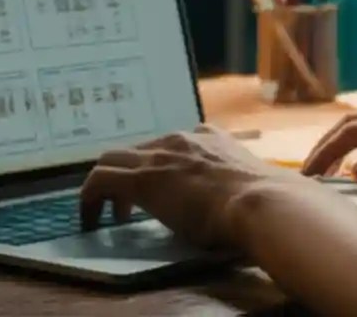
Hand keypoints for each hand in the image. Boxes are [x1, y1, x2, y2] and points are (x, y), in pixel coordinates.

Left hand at [79, 125, 303, 248]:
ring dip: (107, 185)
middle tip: (127, 204)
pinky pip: (99, 181)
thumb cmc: (266, 202)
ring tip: (109, 214)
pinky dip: (89, 198)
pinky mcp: (141, 179)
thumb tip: (249, 202)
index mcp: (209, 137)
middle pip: (137, 148)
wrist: (262, 203)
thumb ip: (240, 184)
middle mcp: (181, 139)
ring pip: (112, 159)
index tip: (162, 188)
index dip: (159, 165)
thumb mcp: (250, 184)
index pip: (171, 143)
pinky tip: (92, 219)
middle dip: (128, 172)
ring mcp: (160, 156)